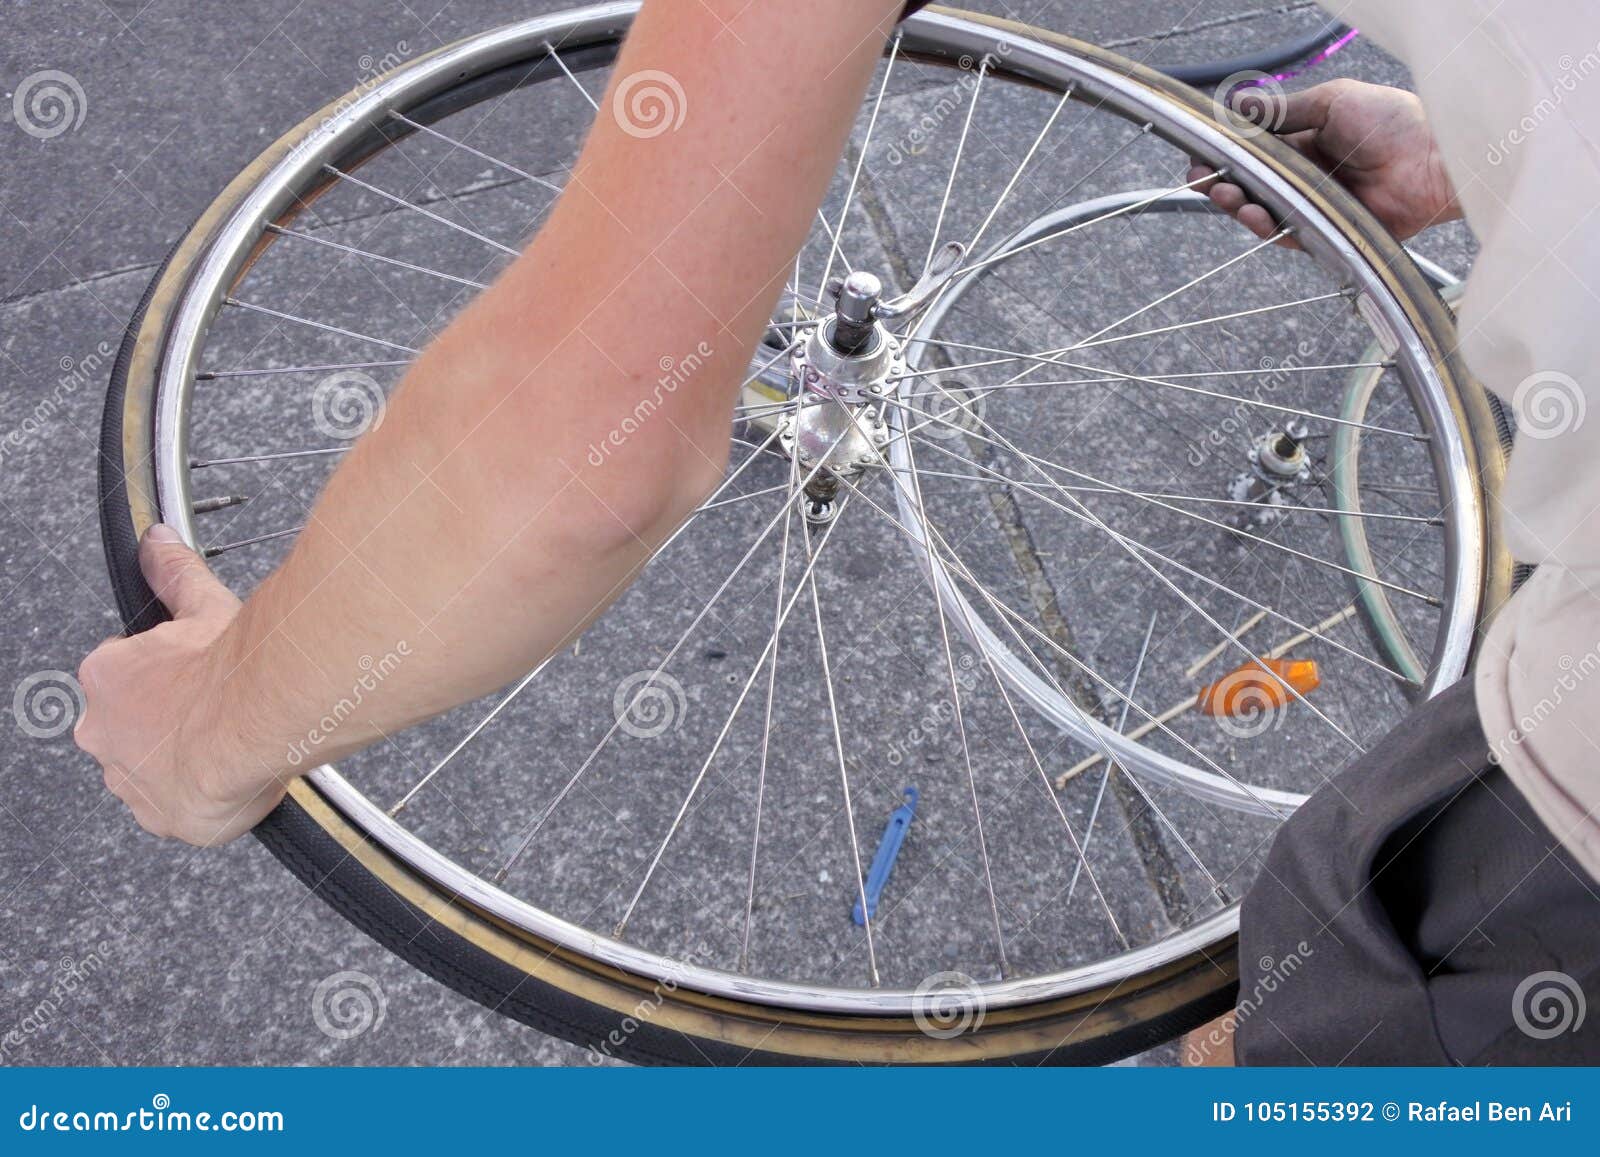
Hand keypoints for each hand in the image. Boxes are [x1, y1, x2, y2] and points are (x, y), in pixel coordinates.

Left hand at [75, 525, 281, 844]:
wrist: (253, 726)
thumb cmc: (227, 670)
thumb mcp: (203, 607)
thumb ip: (175, 575)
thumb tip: (157, 540)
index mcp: (106, 677)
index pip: (122, 673)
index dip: (162, 673)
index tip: (192, 674)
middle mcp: (102, 731)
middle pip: (130, 724)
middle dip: (166, 719)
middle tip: (213, 710)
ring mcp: (128, 779)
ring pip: (149, 768)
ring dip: (180, 758)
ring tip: (227, 744)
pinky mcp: (160, 817)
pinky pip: (175, 808)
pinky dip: (200, 795)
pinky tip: (231, 775)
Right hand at [1190, 79, 1460, 244]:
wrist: (1433, 161)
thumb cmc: (1394, 123)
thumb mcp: (1333, 101)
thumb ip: (1284, 109)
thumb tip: (1237, 104)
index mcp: (1308, 141)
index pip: (1256, 151)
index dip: (1226, 153)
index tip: (1201, 152)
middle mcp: (1307, 176)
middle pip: (1251, 184)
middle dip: (1221, 181)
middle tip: (1200, 178)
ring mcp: (1313, 206)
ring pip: (1262, 210)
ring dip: (1236, 204)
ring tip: (1222, 194)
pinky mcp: (1324, 233)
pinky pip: (1285, 233)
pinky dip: (1264, 225)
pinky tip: (1251, 212)